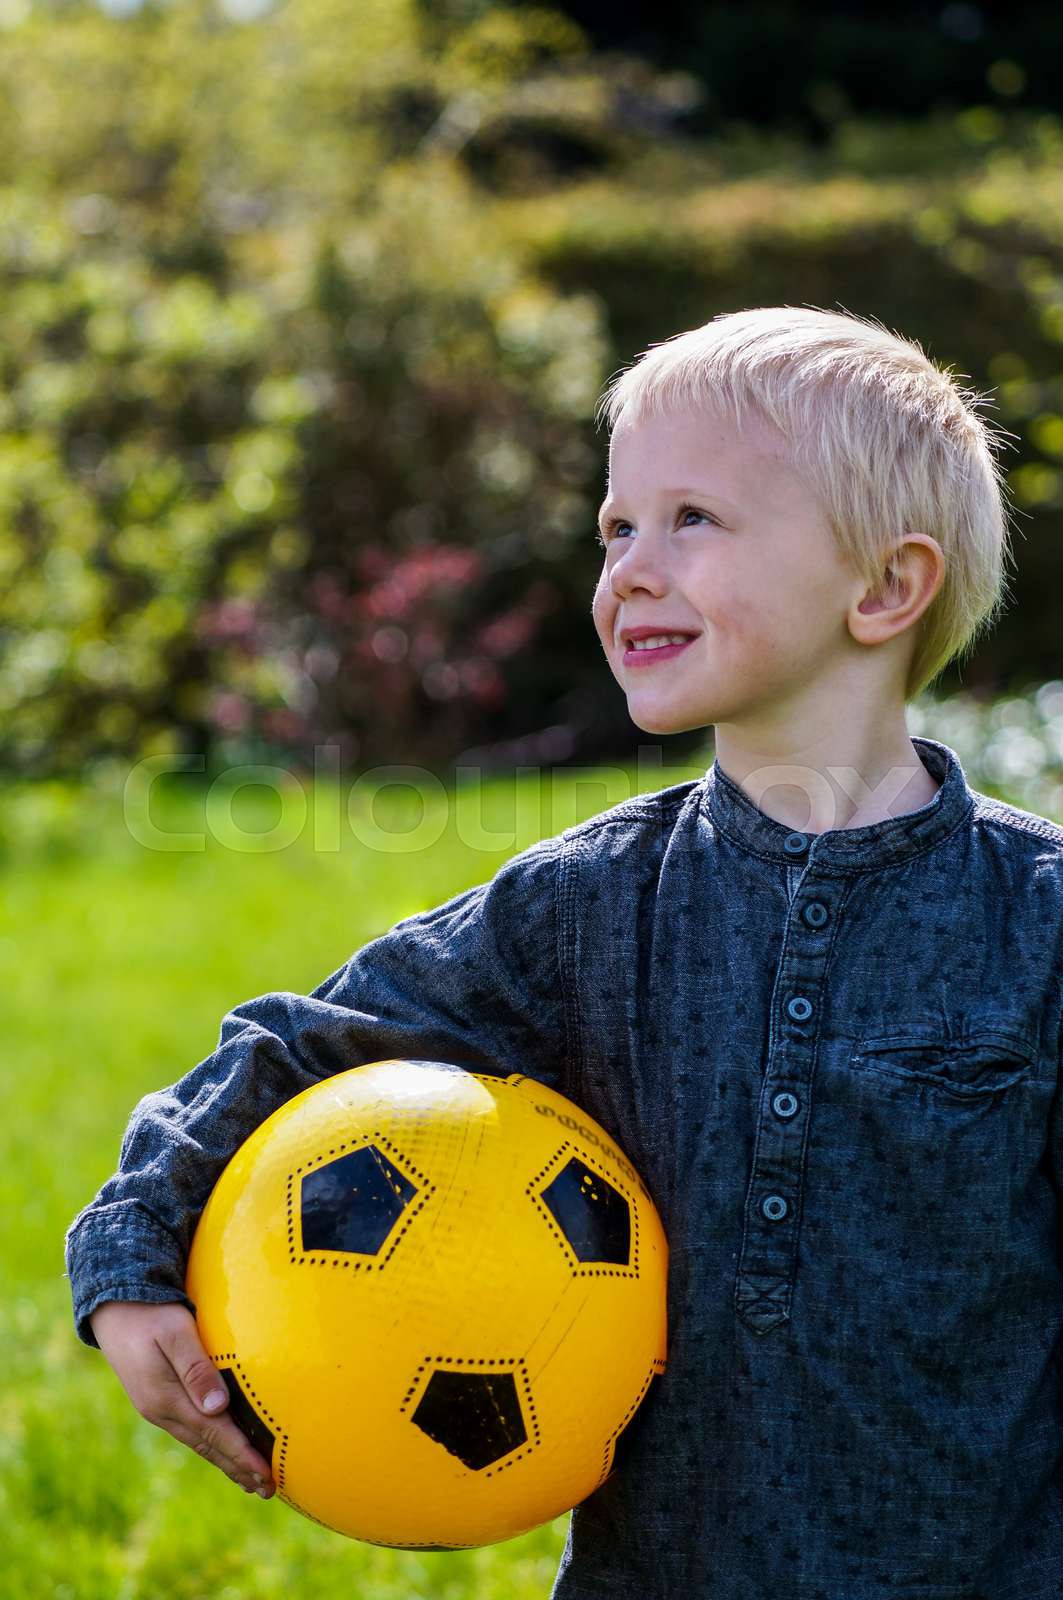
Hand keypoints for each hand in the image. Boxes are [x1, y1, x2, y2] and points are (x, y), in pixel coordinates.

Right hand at [89, 1300, 275, 1497]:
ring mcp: (157, 1408)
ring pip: (198, 1442)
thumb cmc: (151, 1314)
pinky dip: (211, 1445)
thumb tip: (218, 1408)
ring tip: (251, 1480)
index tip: (265, 1475)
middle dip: (237, 1468)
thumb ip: (196, 1368)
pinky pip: (191, 1430)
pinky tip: (222, 1449)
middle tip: (268, 1489)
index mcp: (165, 1399)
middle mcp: (160, 1411)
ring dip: (225, 1461)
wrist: (113, 1308)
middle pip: (207, 1446)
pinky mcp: (158, 1399)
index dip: (241, 1456)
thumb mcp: (175, 1333)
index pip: (213, 1434)